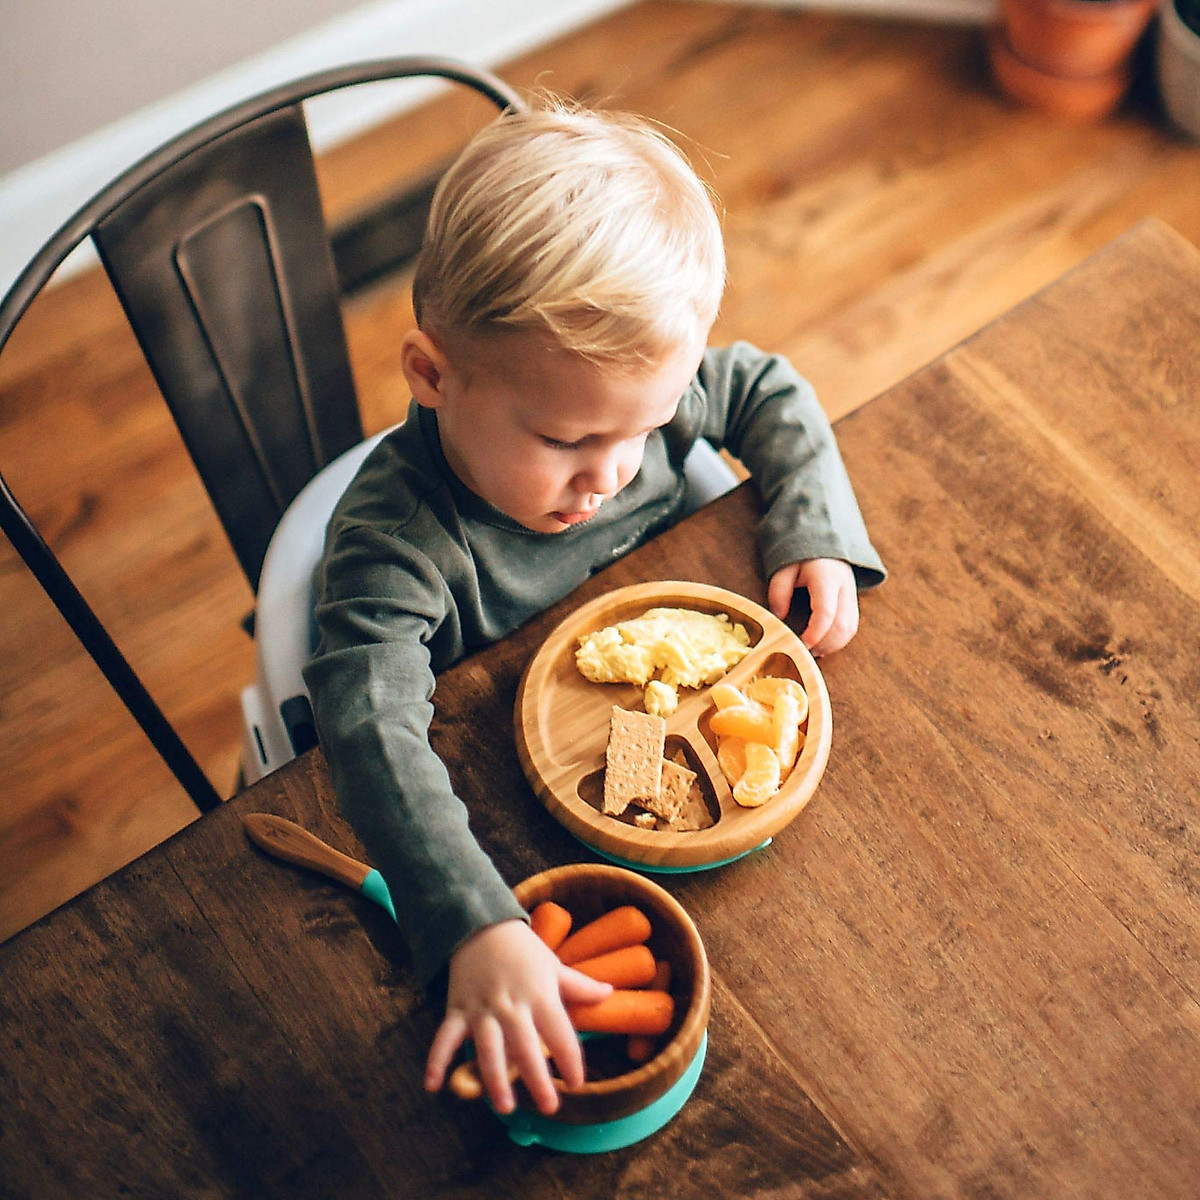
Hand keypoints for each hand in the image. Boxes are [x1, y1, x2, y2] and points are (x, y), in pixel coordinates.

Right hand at [424, 919, 611, 1114]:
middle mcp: (512, 1005)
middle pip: (526, 1047)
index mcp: (540, 995)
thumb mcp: (553, 965)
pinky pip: (444, 1037)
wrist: (481, 925)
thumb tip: (609, 993)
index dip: (570, 1059)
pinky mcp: (457, 1009)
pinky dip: (436, 1060)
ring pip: (488, 1048)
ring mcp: (482, 1009)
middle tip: (550, 1107)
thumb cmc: (523, 949)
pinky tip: (433, 1086)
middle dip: (538, 1078)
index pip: (561, 1032)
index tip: (577, 1082)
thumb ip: (579, 986)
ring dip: (495, 1078)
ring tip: (505, 1107)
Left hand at [767, 558, 858, 655]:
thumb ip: (779, 591)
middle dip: (824, 644)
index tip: (799, 644)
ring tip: (812, 651)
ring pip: (850, 629)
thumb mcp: (783, 568)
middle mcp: (844, 587)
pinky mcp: (853, 601)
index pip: (826, 612)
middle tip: (804, 652)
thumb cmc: (800, 555)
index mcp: (827, 577)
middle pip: (842, 625)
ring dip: (832, 645)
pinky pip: (851, 626)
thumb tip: (778, 617)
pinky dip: (838, 640)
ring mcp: (852, 594)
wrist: (823, 539)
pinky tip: (822, 645)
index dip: (814, 634)